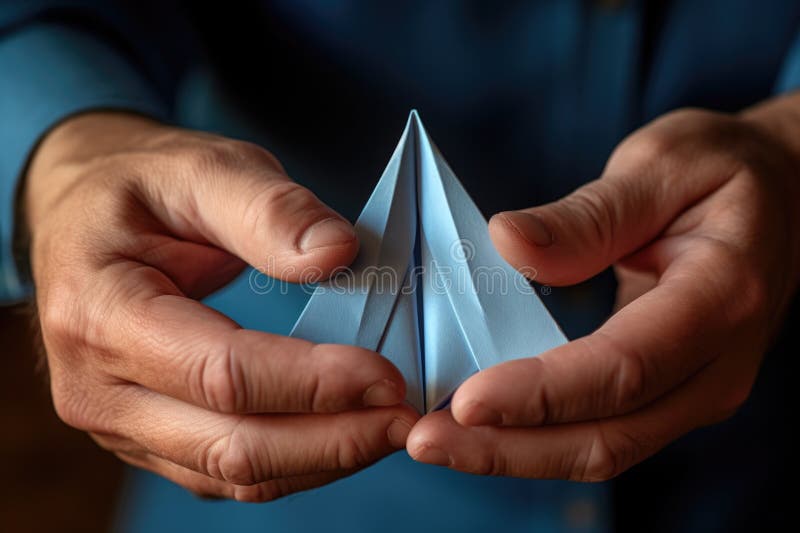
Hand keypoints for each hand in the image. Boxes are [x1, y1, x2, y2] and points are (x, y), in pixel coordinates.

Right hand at [25, 112, 417, 500]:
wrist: (84, 220)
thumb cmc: (142, 188)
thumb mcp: (199, 167)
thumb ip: (266, 208)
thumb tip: (337, 254)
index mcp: (99, 310)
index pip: (221, 373)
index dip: (314, 383)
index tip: (388, 376)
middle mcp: (97, 387)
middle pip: (231, 444)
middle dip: (333, 438)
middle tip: (408, 415)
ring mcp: (119, 423)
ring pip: (234, 475)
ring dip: (323, 459)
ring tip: (391, 428)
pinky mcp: (148, 438)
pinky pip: (227, 475)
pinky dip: (295, 462)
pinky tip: (345, 434)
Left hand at [406, 99, 799, 479]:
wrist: (782, 197)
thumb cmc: (721, 171)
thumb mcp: (661, 165)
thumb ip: (590, 214)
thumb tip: (507, 242)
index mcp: (722, 296)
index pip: (623, 367)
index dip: (541, 393)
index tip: (464, 402)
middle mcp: (717, 364)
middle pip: (609, 434)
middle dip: (510, 447)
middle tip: (424, 439)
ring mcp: (697, 389)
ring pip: (603, 449)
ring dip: (515, 455)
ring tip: (437, 443)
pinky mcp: (671, 394)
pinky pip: (602, 433)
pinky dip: (538, 440)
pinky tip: (482, 430)